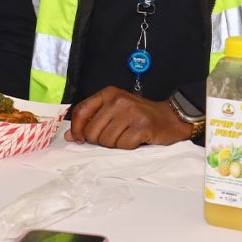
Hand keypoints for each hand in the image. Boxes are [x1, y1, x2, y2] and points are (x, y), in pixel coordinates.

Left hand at [65, 86, 190, 148]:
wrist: (171, 117)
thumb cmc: (139, 115)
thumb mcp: (114, 111)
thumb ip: (92, 120)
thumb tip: (70, 136)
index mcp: (108, 93)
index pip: (81, 111)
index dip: (77, 129)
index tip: (79, 139)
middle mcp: (118, 100)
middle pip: (92, 131)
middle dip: (99, 141)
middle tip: (114, 137)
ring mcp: (131, 112)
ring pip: (107, 141)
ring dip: (115, 145)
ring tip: (126, 136)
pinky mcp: (142, 126)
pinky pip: (123, 146)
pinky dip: (128, 147)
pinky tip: (136, 139)